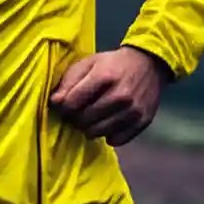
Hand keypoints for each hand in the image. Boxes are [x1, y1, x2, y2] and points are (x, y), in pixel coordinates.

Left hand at [48, 46, 170, 145]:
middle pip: (85, 120)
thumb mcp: (88, 63)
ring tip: (89, 118)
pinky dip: (108, 135)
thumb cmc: (111, 64)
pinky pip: (117, 140)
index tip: (64, 105)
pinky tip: (106, 123)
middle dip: (75, 118)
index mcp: (104, 76)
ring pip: (99, 132)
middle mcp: (120, 95)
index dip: (63, 107)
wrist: (148, 64)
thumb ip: (69, 81)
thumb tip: (55, 103)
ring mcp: (133, 110)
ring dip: (89, 128)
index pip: (73, 103)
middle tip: (76, 113)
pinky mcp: (143, 121)